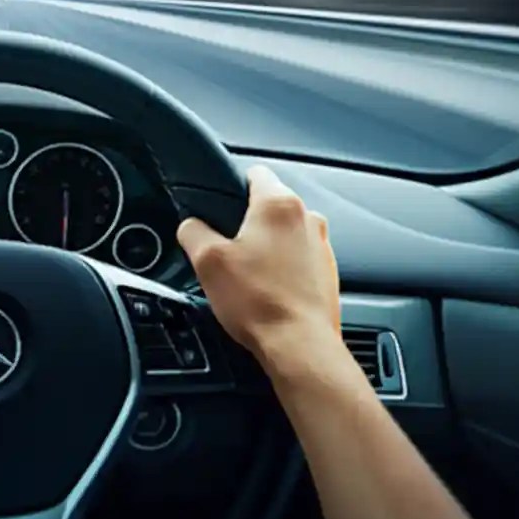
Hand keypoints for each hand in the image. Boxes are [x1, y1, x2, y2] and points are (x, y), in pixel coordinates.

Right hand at [176, 165, 348, 383]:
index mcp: (279, 204)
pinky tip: (267, 293)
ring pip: (285, 234)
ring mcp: (323, 246)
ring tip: (248, 278)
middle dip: (248, 224)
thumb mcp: (207, 262)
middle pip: (269, 206)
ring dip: (267, 248)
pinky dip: (283, 270)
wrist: (299, 345)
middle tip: (227, 253)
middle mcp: (308, 218)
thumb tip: (190, 226)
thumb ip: (192, 232)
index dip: (232, 186)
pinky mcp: (328, 272)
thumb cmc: (259, 303)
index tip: (221, 206)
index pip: (255, 173)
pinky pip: (299, 260)